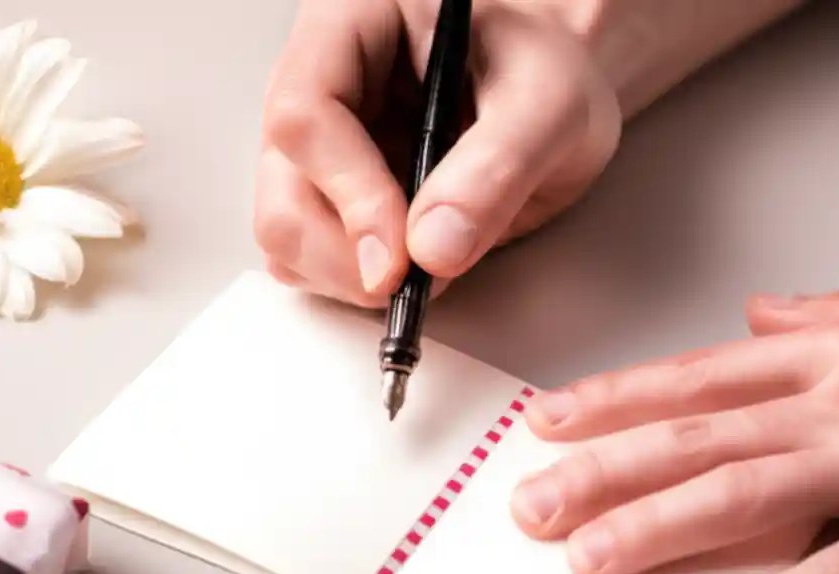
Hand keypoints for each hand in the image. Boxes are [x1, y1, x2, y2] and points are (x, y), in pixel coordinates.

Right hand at [255, 0, 621, 306]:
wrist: (555, 88)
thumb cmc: (545, 65)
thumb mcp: (549, 100)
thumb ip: (498, 167)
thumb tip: (434, 248)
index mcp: (353, 25)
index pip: (306, 111)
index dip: (347, 191)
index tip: (397, 256)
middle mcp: (320, 84)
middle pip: (283, 186)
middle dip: (342, 254)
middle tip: (413, 282)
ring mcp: (318, 147)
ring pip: (286, 231)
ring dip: (348, 276)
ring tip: (429, 267)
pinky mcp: (331, 197)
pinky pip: (311, 258)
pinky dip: (356, 283)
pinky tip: (412, 267)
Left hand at [510, 290, 838, 573]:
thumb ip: (830, 314)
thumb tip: (756, 314)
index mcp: (834, 356)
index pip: (694, 379)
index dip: (612, 400)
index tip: (547, 423)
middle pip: (696, 438)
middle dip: (603, 473)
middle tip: (533, 507)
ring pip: (748, 494)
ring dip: (657, 529)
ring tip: (590, 562)